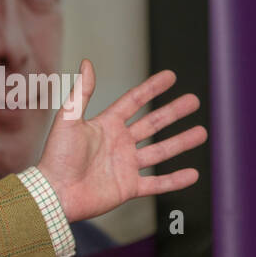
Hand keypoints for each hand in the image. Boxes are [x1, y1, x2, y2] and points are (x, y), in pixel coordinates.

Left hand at [36, 60, 205, 222]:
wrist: (54, 194)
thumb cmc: (56, 157)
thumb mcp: (68, 120)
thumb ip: (81, 93)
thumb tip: (87, 62)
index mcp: (106, 125)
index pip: (134, 102)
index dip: (152, 88)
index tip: (171, 77)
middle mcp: (119, 144)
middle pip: (153, 124)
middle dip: (174, 112)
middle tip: (194, 101)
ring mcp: (125, 166)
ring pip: (160, 151)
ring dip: (181, 142)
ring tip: (201, 132)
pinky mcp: (128, 188)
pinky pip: (157, 183)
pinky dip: (175, 180)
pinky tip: (193, 174)